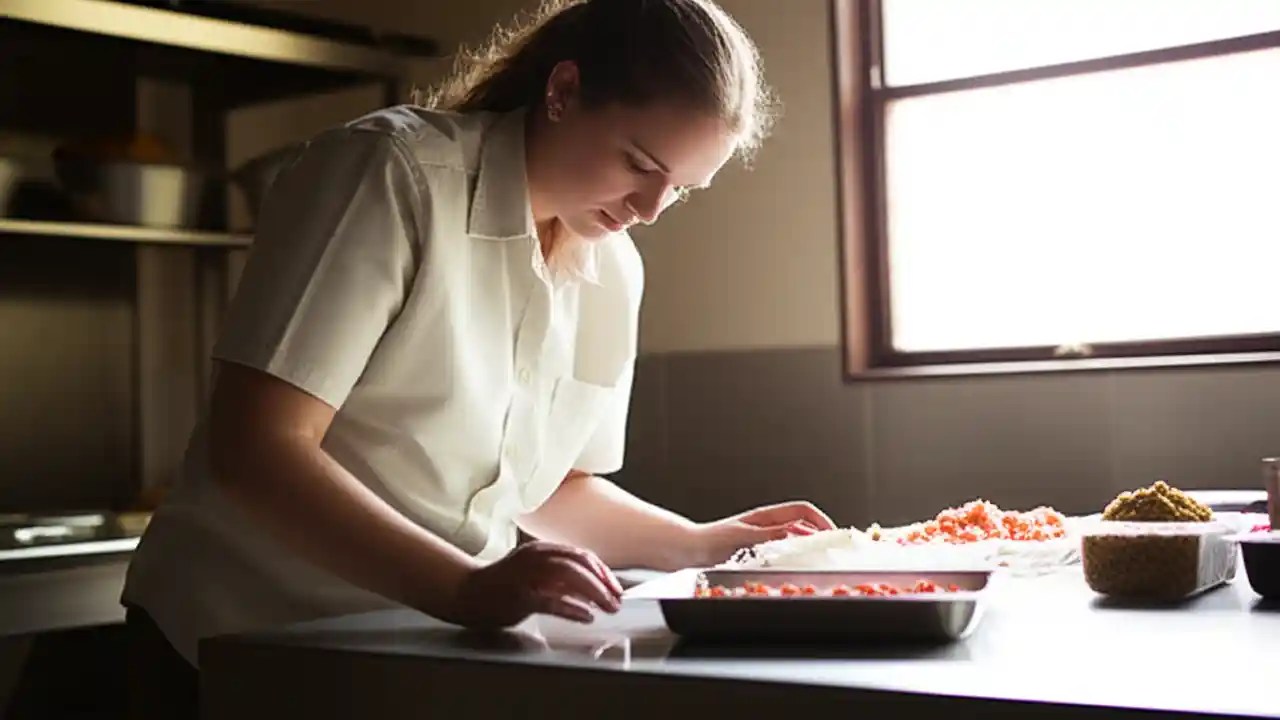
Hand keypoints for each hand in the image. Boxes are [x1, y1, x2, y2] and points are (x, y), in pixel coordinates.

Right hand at [446, 541, 623, 628]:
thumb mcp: (533, 572)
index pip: (580, 555)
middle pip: (578, 564)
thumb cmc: (502, 585)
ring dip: (594, 594)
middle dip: (603, 583)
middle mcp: (535, 557)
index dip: (602, 571)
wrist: (466, 592)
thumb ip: (558, 576)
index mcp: (541, 549)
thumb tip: (591, 588)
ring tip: (607, 608)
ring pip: (569, 577)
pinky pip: (551, 600)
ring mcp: (526, 574)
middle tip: (617, 601)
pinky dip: (573, 608)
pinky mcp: (519, 595)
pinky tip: (586, 616)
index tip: (615, 587)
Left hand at [689, 500, 836, 566]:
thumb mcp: (742, 536)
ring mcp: (762, 536)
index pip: (802, 510)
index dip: (820, 519)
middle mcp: (766, 524)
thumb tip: (793, 531)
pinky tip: (797, 564)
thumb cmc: (711, 540)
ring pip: (795, 536)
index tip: (832, 533)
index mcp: (765, 516)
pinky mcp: (757, 549)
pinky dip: (795, 554)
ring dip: (810, 543)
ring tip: (821, 555)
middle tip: (834, 546)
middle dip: (820, 531)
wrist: (691, 549)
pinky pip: (784, 549)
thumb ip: (767, 534)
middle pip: (803, 522)